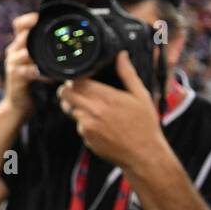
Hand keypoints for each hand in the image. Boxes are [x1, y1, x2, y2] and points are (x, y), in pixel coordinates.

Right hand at [3, 11, 50, 117]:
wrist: (18, 105)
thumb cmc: (32, 82)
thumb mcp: (37, 62)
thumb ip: (45, 51)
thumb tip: (70, 41)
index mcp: (18, 45)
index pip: (19, 25)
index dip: (28, 18)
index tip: (41, 16)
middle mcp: (13, 52)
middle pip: (21, 34)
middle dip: (35, 31)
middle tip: (54, 32)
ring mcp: (12, 64)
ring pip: (24, 52)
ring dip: (39, 53)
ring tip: (55, 56)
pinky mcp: (15, 77)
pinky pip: (28, 71)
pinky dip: (41, 73)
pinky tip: (52, 76)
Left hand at [57, 51, 165, 169]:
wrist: (144, 154)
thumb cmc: (145, 124)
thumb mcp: (141, 96)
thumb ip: (128, 74)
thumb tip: (121, 55)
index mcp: (106, 97)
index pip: (77, 81)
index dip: (75, 78)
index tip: (81, 77)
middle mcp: (93, 111)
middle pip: (65, 93)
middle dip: (67, 89)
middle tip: (76, 89)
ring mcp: (86, 125)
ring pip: (69, 108)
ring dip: (75, 105)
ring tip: (90, 105)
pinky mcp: (85, 137)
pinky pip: (78, 124)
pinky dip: (84, 121)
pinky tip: (99, 123)